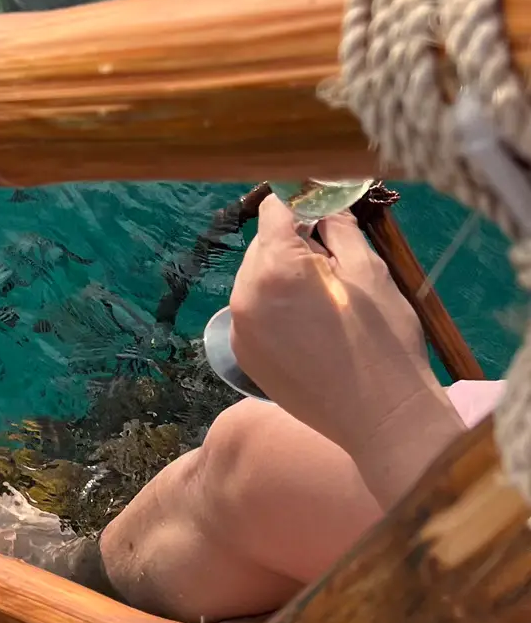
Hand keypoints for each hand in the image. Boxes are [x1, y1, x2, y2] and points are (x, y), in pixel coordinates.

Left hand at [228, 198, 460, 505]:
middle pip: (262, 246)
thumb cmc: (383, 339)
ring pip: (256, 279)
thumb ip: (338, 228)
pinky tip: (309, 327)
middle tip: (333, 265)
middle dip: (292, 246)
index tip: (324, 211)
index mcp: (275, 267)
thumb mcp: (369, 271)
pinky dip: (274, 309)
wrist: (382, 418)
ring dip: (282, 278)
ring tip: (324, 301)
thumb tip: (322, 204)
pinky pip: (254, 313)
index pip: (274, 210)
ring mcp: (239, 329)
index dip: (301, 206)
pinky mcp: (243, 356)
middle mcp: (244, 294)